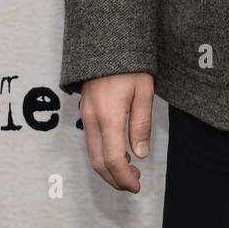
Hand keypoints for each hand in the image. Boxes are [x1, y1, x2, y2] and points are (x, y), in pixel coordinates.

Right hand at [79, 73, 154, 191]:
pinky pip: (90, 141)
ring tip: (129, 170)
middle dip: (114, 179)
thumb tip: (140, 155)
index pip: (113, 160)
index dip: (124, 178)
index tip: (137, 185)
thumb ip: (141, 124)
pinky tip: (119, 152)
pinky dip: (102, 154)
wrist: (105, 42)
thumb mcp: (144, 91)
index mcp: (108, 117)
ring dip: (108, 169)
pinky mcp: (85, 111)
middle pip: (98, 162)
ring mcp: (85, 116)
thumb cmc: (129, 64)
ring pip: (92, 154)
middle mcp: (92, 120)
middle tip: (133, 184)